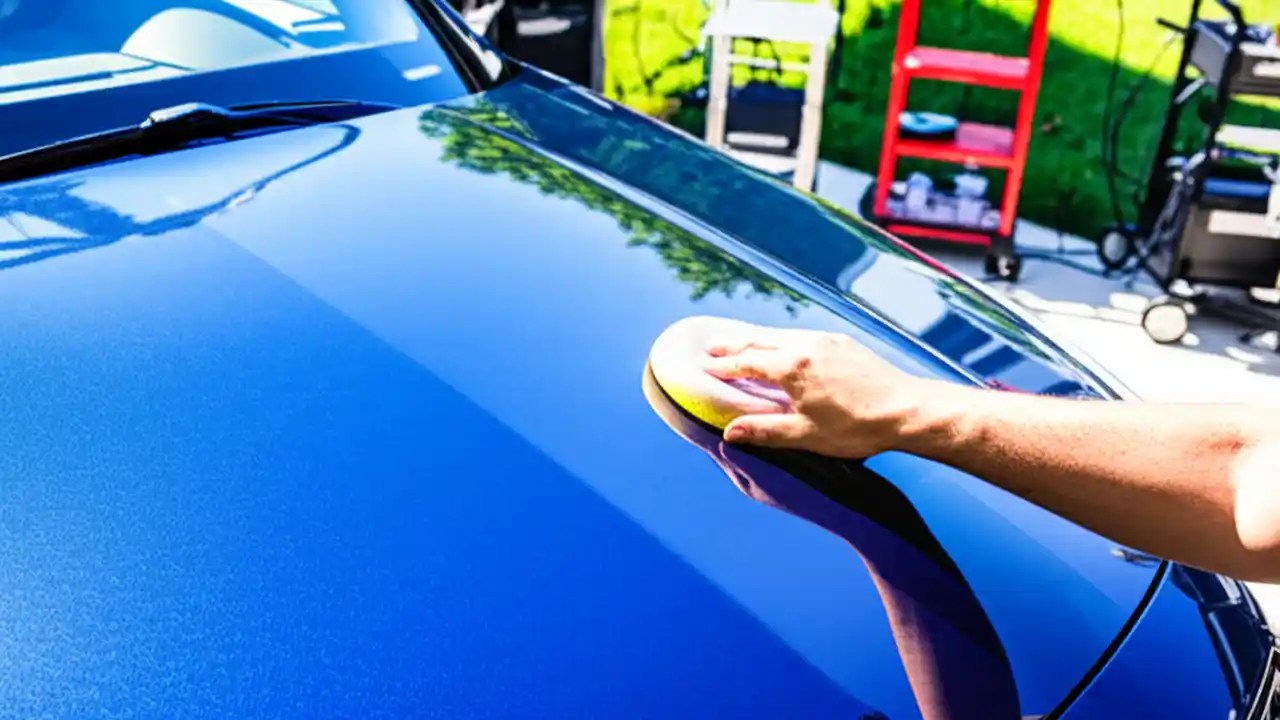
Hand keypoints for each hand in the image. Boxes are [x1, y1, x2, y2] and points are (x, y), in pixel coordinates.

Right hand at [703, 327, 937, 457]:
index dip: (724, 367)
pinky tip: (783, 345)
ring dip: (757, 338)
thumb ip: (765, 431)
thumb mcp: (806, 436)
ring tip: (741, 341)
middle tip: (712, 345)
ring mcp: (826, 341)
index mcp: (791, 367)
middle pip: (759, 340)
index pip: (747, 363)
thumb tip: (729, 432)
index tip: (704, 367)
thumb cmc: (857, 427)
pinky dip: (782, 339)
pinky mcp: (843, 343)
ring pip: (781, 335)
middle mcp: (805, 346)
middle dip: (734, 344)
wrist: (907, 410)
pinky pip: (801, 336)